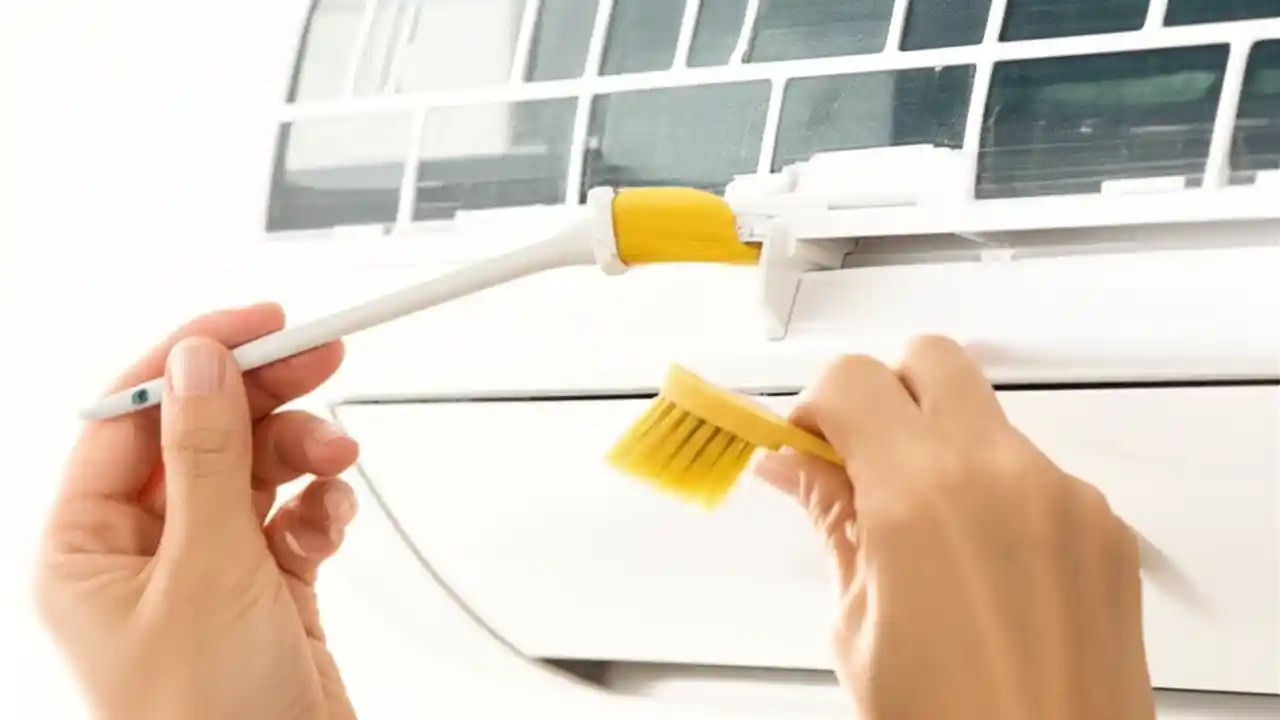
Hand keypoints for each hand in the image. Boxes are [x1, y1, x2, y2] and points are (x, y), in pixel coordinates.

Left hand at [35, 304, 360, 719]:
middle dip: (262, 402)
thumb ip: (203, 458)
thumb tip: (196, 366)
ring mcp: (207, 571)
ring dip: (301, 457)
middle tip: (319, 363)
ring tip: (335, 462)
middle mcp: (142, 553)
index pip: (130, 418)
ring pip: (254, 473)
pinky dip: (318, 508)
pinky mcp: (264, 590)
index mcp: (87, 546)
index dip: (190, 360)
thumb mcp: (204, 574)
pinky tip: (330, 518)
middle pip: (202, 436)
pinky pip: (290, 519)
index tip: (253, 327)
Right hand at [751, 336, 1153, 719]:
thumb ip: (831, 522)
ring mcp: (1063, 497)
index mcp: (920, 496)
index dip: (815, 408)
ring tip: (918, 528)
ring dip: (941, 444)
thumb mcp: (858, 625)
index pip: (851, 379)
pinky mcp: (1103, 527)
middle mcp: (1000, 476)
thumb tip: (794, 469)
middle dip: (884, 393)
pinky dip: (996, 491)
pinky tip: (977, 562)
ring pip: (985, 417)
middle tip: (858, 456)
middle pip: (931, 360)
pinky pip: (1036, 471)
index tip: (806, 446)